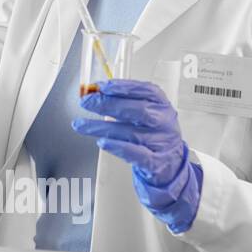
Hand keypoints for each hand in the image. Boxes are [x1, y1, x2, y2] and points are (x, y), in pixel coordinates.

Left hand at [72, 79, 202, 233]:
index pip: (145, 91)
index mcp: (162, 105)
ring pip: (131, 132)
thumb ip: (122, 102)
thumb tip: (93, 94)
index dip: (122, 87)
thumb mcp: (143, 114)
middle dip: (108, 104)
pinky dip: (117, 147)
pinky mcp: (155, 162)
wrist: (169, 165)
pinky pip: (135, 153)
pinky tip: (101, 142)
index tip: (101, 86)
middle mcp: (164, 122)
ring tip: (81, 124)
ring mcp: (161, 142)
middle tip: (86, 103)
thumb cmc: (152, 134)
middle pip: (137, 110)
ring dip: (102, 127)